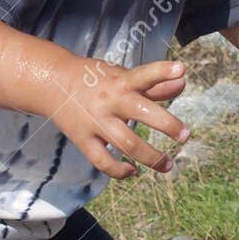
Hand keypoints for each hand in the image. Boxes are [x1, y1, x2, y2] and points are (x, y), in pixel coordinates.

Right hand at [54, 58, 188, 178]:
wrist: (53, 83)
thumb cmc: (96, 80)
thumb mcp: (123, 76)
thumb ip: (154, 84)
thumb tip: (184, 81)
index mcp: (122, 82)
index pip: (144, 74)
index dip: (162, 71)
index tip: (182, 68)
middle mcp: (110, 100)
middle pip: (141, 112)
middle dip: (167, 124)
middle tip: (185, 134)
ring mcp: (96, 121)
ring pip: (126, 143)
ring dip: (150, 157)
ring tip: (168, 165)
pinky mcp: (83, 139)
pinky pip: (102, 161)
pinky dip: (119, 171)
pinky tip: (133, 171)